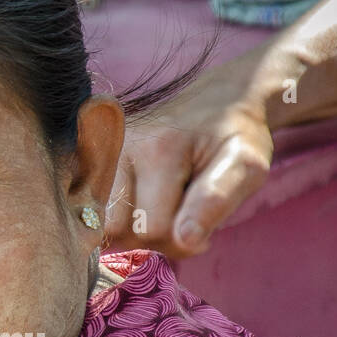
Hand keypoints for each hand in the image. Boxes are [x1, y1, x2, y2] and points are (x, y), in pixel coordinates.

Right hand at [104, 56, 275, 258]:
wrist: (219, 97)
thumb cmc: (236, 137)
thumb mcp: (246, 166)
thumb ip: (217, 201)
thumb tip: (184, 239)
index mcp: (158, 150)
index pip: (151, 230)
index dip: (180, 240)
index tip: (201, 223)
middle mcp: (119, 147)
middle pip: (120, 230)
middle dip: (152, 236)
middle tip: (180, 216)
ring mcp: (100, 150)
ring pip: (103, 223)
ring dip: (133, 227)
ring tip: (161, 206)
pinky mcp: (90, 155)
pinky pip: (91, 208)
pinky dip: (117, 215)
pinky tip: (141, 201)